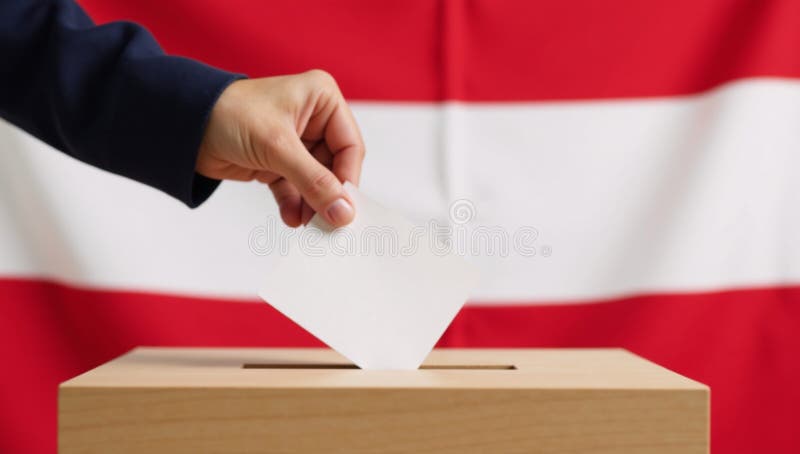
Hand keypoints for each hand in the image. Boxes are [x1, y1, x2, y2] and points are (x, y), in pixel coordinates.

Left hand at [196, 70, 364, 226]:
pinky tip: (292, 218)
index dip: (348, 179)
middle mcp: (312, 118)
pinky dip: (294, 204)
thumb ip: (314, 182)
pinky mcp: (277, 161)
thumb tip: (344, 212)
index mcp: (321, 99)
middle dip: (328, 196)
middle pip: (334, 167)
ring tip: (307, 225)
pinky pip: (295, 188)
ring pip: (315, 182)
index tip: (345, 208)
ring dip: (311, 204)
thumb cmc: (228, 115)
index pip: (350, 146)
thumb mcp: (278, 148)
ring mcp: (295, 141)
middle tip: (328, 224)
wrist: (181, 126)